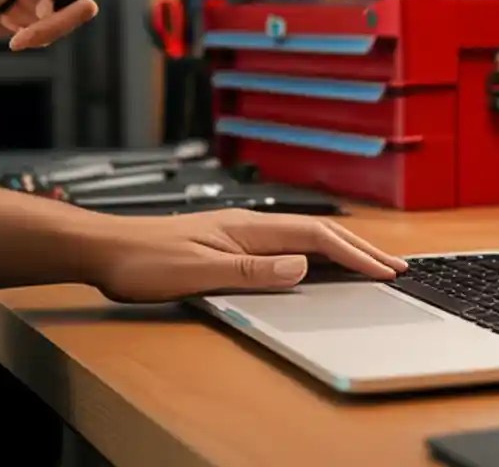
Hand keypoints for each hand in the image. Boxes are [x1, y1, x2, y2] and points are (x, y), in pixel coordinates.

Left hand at [86, 210, 409, 303]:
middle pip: (319, 234)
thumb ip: (250, 271)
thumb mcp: (196, 272)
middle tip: (396, 265)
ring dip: (343, 251)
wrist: (103, 249)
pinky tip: (322, 265)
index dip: (355, 254)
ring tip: (372, 264)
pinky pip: (288, 247)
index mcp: (248, 228)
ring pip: (306, 239)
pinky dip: (318, 255)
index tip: (384, 270)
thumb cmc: (141, 259)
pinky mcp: (232, 244)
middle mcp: (250, 225)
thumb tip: (301, 265)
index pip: (316, 238)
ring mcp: (242, 233)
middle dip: (361, 249)